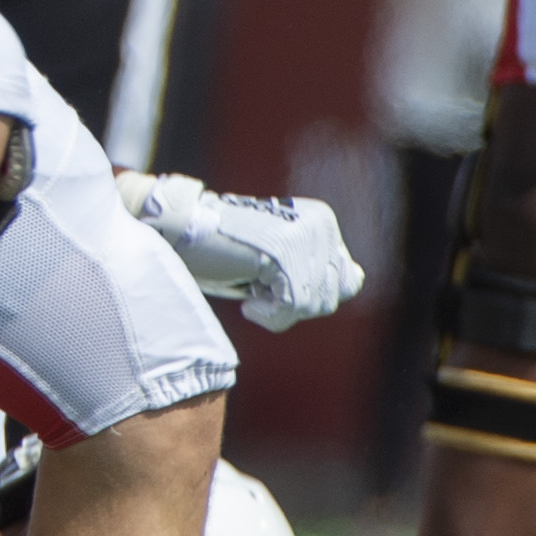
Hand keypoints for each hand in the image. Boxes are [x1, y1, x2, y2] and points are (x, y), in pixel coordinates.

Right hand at [117, 172, 362, 329]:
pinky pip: (293, 307)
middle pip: (330, 297)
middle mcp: (321, 224)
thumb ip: (318, 270)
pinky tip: (248, 300)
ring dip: (277, 309)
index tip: (271, 280)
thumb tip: (356, 279)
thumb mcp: (279, 262)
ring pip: (313, 305)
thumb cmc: (221, 251)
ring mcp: (304, 237)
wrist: (179, 231)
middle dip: (292, 303)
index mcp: (322, 221)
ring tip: (250, 286)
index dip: (306, 294)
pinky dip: (269, 315)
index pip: (344, 282)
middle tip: (257, 284)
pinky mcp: (285, 253)